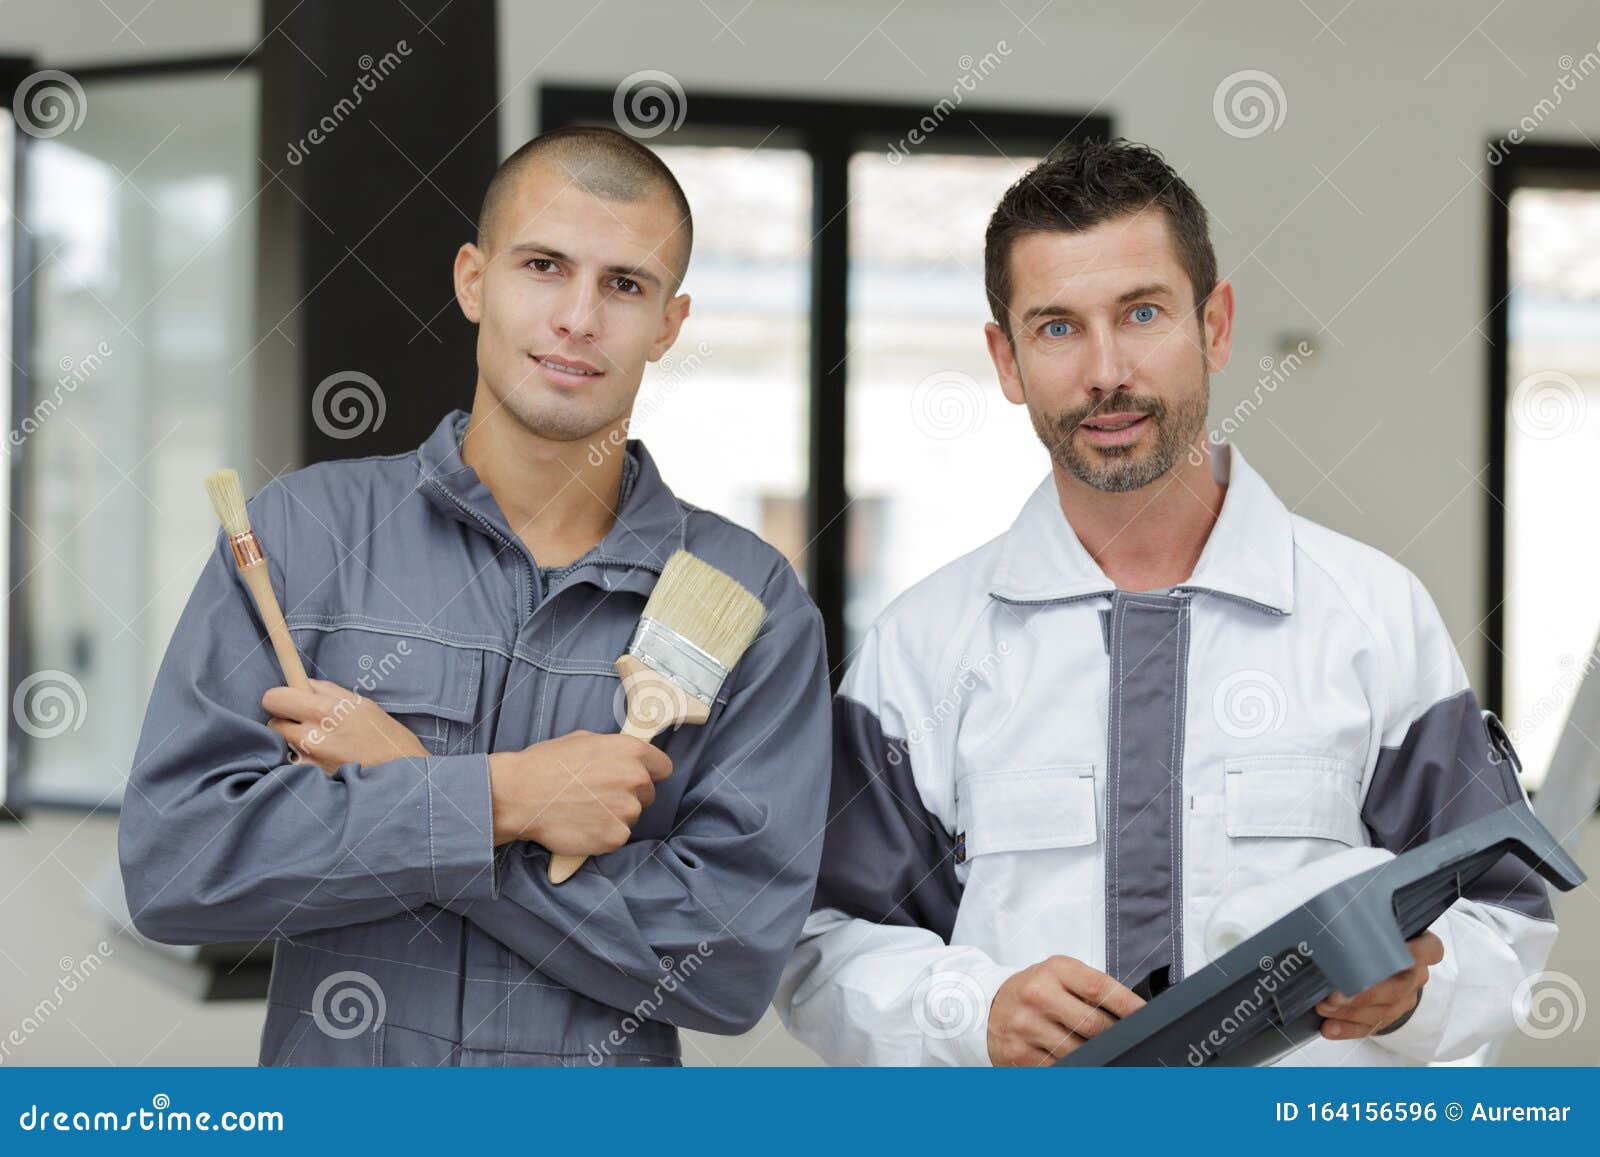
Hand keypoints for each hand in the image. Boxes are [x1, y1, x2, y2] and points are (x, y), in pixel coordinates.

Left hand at [262, 679, 427, 773]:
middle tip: (305, 722)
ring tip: (320, 742)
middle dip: (285, 720)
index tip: (288, 699)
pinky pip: (296, 762)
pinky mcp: (311, 778)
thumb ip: (330, 692)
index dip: (280, 697)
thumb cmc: (388, 738)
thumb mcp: (364, 705)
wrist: (401, 778)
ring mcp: (309, 760)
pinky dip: (304, 759)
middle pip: (272, 723)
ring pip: (282, 743)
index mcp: (326, 710)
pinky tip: (325, 760)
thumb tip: (305, 683)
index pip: (275, 698)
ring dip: (294, 740)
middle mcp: (312, 735)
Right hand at [487, 730, 671, 853]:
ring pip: (632, 816)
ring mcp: (627, 809)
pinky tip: (582, 825)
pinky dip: (603, 834)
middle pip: (648, 794)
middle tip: (598, 795)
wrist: (519, 794)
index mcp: (631, 751)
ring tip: (584, 809)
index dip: (649, 773)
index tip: (637, 779)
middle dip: (628, 795)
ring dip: (615, 815)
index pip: (663, 767)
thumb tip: (624, 759)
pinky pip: (618, 836)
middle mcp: (635, 779)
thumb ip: (614, 751)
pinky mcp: (615, 836)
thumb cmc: (546, 764)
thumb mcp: (584, 740)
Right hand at [987, 955, 1145, 1064]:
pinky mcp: (1020, 1054)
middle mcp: (1038, 995)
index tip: (1146, 1016)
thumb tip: (1132, 1015)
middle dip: (1115, 1036)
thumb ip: (1091, 989)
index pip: (1099, 988)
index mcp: (1054, 970)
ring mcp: (1027, 1026)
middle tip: (1127, 1040)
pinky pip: (1060, 1068)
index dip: (1128, 1005)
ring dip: (1098, 1055)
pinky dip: (1076, 1068)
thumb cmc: (1034, 990)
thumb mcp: (1058, 975)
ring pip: (1079, 1051)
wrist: (987, 1006)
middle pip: (1093, 1024)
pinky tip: (1082, 1064)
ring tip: (1103, 1052)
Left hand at [1317, 931, 1442, 1038]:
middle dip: (1364, 994)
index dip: (1416, 952)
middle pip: (1398, 988)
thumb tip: (1333, 914)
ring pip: (1383, 1011)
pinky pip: (1371, 1026)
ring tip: (1323, 1007)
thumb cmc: (1378, 938)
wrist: (1389, 962)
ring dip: (1350, 1012)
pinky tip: (1329, 1027)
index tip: (1397, 953)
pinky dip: (1347, 1028)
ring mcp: (1405, 998)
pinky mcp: (1390, 1016)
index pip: (1430, 949)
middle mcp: (1415, 975)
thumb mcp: (1378, 924)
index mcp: (1420, 948)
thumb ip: (1366, 922)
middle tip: (1334, 995)